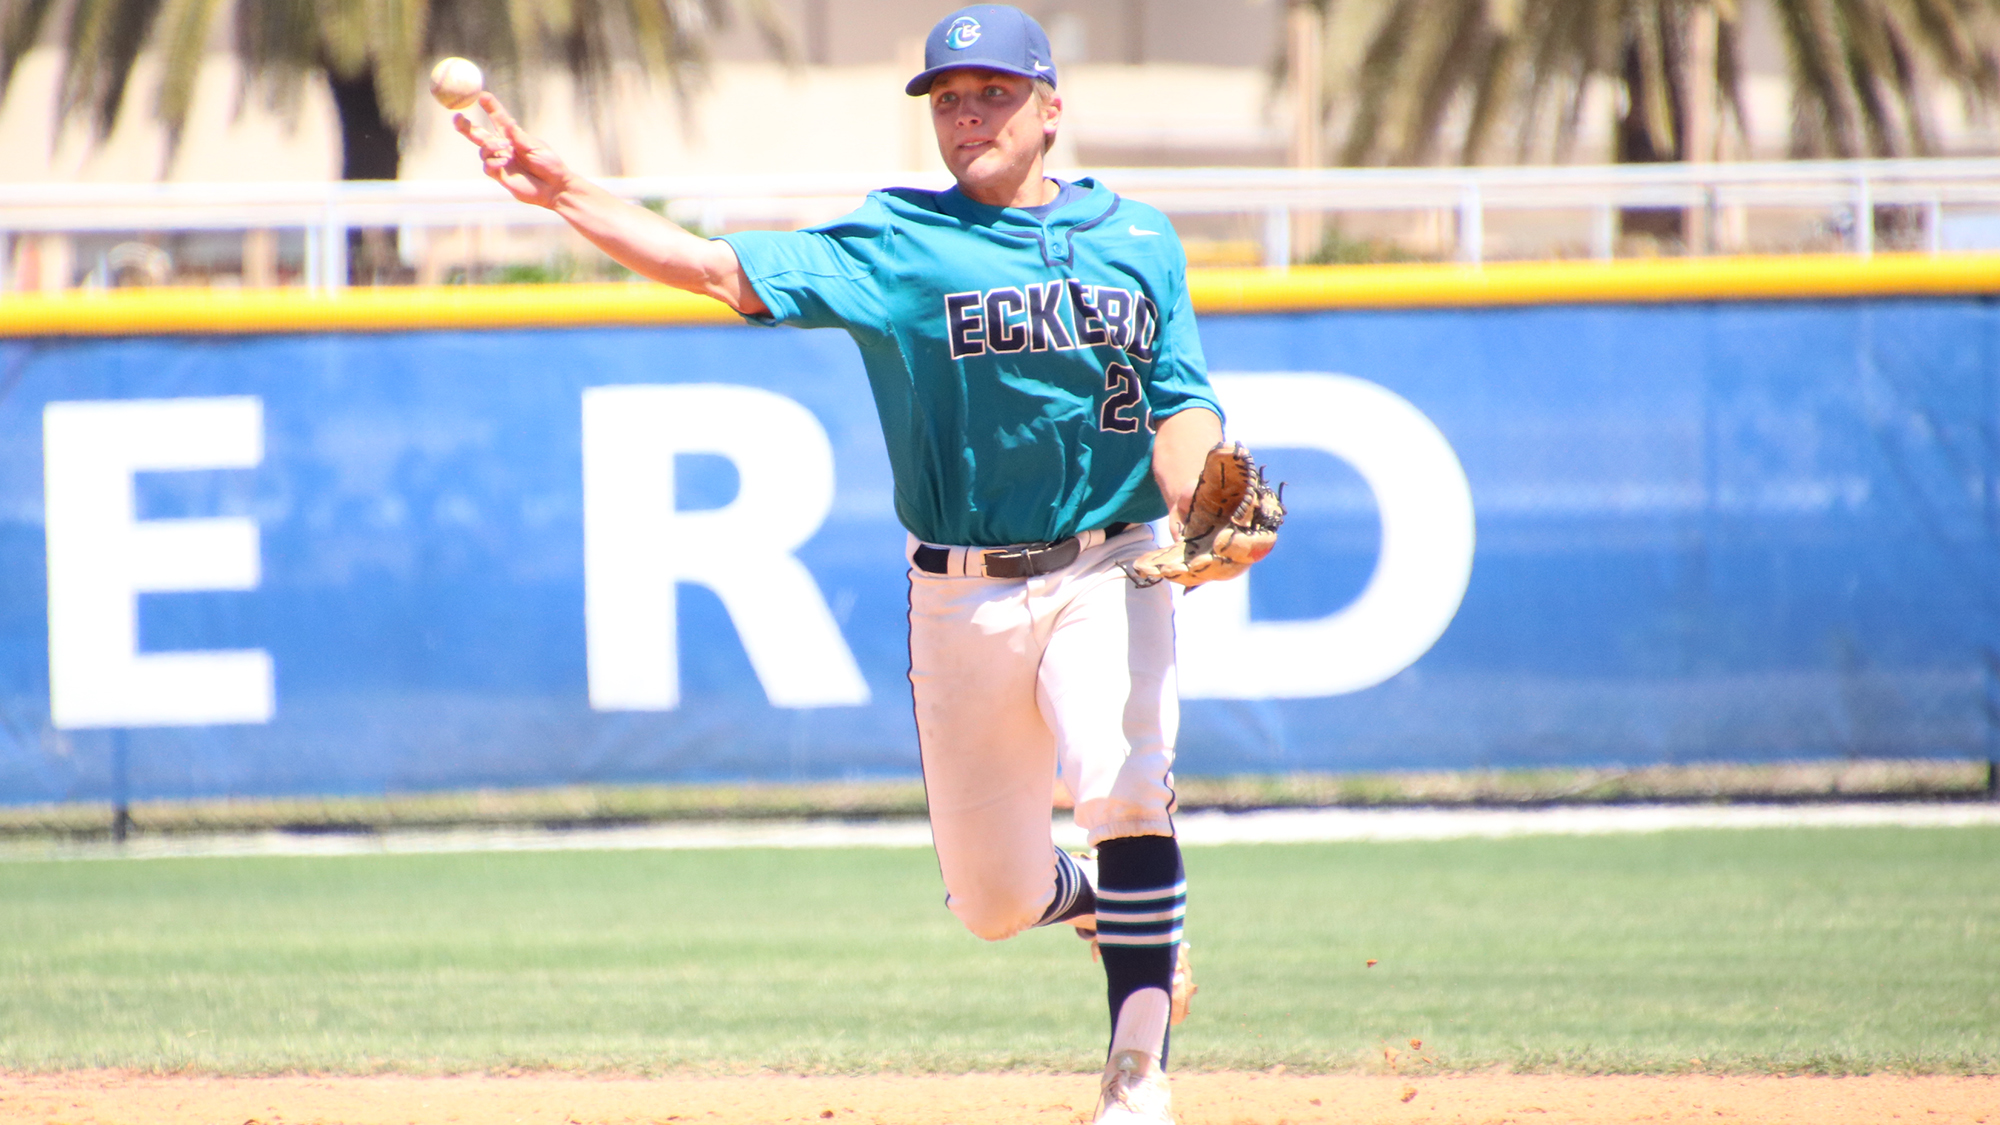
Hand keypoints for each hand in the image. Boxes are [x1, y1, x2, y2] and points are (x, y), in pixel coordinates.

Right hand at [454, 92, 572, 208]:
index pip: (498, 118)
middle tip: (456, 118)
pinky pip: (488, 166)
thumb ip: (519, 137)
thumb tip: (507, 121)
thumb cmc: (550, 165)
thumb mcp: (536, 147)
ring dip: (490, 146)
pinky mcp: (500, 176)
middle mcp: (504, 147)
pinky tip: (505, 161)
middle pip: (478, 134)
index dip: (490, 107)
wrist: (555, 188)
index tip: (482, 95)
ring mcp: (501, 161)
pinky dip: (494, 162)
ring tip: (505, 148)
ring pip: (482, 150)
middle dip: (465, 126)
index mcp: (513, 136)